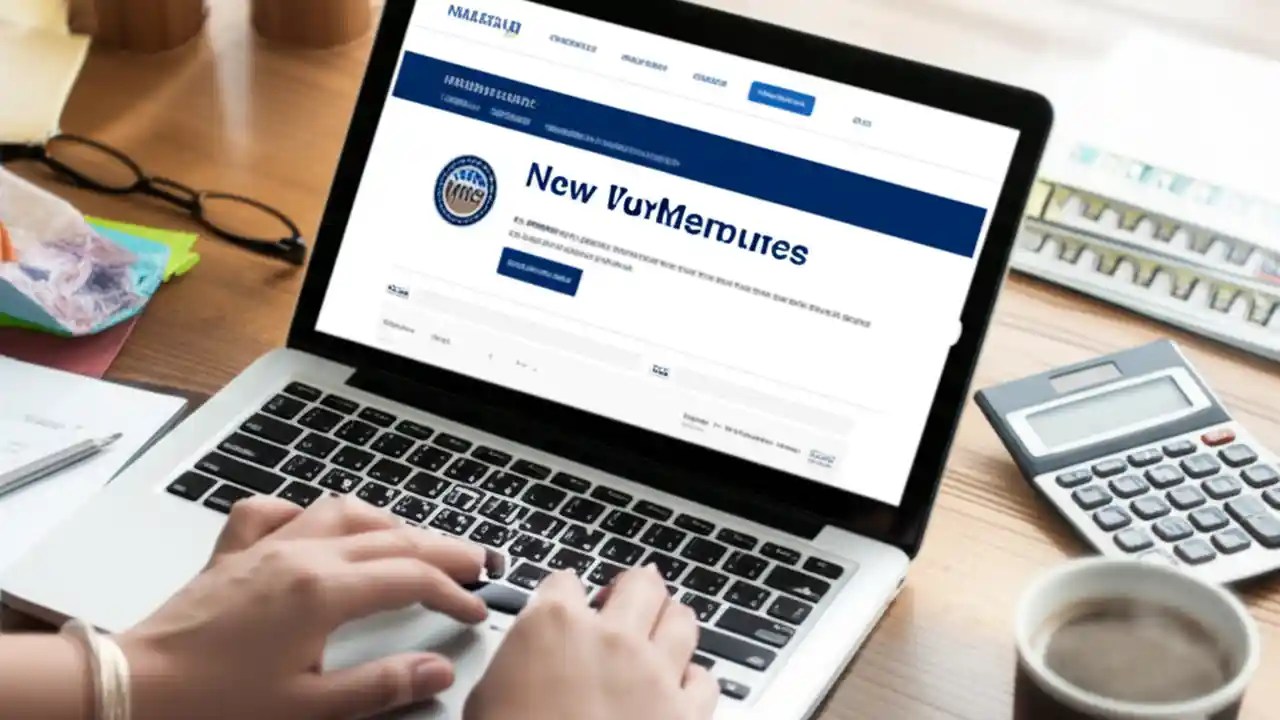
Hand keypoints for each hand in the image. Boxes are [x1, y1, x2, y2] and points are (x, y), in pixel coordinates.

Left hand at [118, 496, 488, 719]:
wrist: (135, 685)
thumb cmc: (214, 701)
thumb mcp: (308, 706)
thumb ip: (380, 685)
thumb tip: (437, 668)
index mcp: (324, 592)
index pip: (411, 578)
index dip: (453, 591)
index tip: (474, 608)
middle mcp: (301, 555)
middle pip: (391, 538)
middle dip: (441, 548)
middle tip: (476, 560)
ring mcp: (267, 546)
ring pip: (343, 511)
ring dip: (388, 523)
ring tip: (414, 540)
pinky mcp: (235, 552)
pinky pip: (278, 510)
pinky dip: (308, 511)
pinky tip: (318, 525)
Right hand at [464, 566, 718, 719]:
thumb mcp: (484, 700)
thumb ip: (513, 664)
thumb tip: (522, 666)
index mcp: (553, 626)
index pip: (564, 581)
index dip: (564, 592)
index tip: (565, 600)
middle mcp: (610, 639)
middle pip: (641, 583)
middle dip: (634, 587)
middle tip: (626, 599)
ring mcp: (653, 674)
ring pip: (682, 620)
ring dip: (671, 620)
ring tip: (662, 628)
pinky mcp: (684, 714)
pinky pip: (705, 680)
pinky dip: (693, 680)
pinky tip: (679, 687)